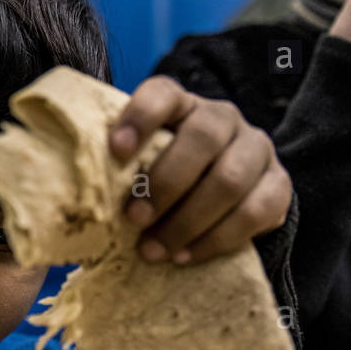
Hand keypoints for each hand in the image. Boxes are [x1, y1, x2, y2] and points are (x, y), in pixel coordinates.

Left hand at [110, 76, 291, 264]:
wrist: (227, 201)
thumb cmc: (164, 182)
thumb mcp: (141, 168)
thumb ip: (117, 173)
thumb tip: (71, 202)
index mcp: (182, 105)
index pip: (163, 93)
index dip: (140, 117)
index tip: (115, 150)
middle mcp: (223, 118)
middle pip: (203, 138)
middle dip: (165, 183)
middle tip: (134, 220)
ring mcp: (256, 149)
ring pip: (230, 179)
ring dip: (187, 221)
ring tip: (153, 251)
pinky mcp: (279, 186)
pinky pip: (254, 213)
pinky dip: (216, 240)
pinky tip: (185, 256)